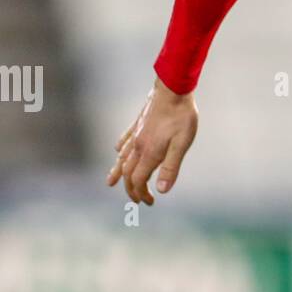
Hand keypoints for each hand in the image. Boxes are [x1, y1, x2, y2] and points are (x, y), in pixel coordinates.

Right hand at [106, 76, 197, 204]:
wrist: (173, 89)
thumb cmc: (181, 117)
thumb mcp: (181, 145)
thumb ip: (170, 168)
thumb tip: (162, 190)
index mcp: (149, 153)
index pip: (138, 180)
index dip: (141, 193)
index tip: (149, 202)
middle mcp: (137, 146)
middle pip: (128, 173)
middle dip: (131, 188)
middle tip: (138, 200)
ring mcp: (135, 134)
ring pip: (122, 158)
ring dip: (118, 173)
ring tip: (111, 183)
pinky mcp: (137, 124)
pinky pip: (123, 140)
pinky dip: (120, 150)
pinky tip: (117, 152)